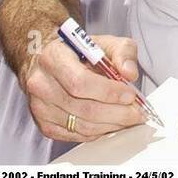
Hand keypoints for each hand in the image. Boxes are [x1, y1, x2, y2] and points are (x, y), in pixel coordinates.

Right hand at [20, 33, 146, 142]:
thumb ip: (123, 52)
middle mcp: (41, 83)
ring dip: (111, 125)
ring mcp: (40, 107)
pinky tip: (111, 123)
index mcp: (53, 57)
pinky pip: (76, 135)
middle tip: (137, 112)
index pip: (80, 82)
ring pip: (82, 125)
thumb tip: (130, 73)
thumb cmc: (78, 51)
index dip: (109, 92)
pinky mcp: (45, 124)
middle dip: (117, 113)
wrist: (50, 61)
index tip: (130, 95)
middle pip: (84, 108)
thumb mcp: (105, 42)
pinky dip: (98, 132)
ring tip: (128, 118)